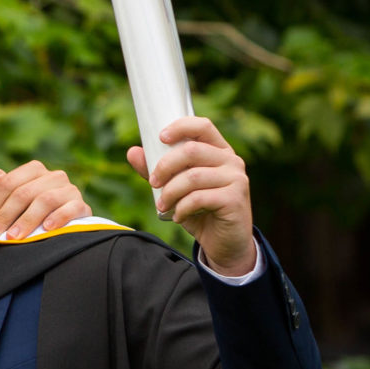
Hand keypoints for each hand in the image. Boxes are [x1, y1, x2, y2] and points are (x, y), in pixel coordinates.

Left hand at [0, 160, 89, 238]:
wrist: (64, 225)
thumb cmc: (29, 210)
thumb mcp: (13, 197)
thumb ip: (0, 185)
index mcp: (34, 170)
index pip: (8, 183)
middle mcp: (53, 176)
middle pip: (24, 193)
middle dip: (5, 216)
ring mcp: (70, 190)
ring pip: (45, 200)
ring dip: (27, 220)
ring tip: (13, 236)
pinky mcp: (82, 206)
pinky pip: (71, 209)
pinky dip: (58, 218)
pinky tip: (46, 229)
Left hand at [128, 116, 255, 275]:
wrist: (224, 242)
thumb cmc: (200, 210)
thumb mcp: (176, 189)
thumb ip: (157, 171)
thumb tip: (133, 152)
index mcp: (219, 151)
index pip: (203, 126)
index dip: (181, 127)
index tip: (160, 137)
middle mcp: (231, 160)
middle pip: (192, 150)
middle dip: (165, 166)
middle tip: (152, 183)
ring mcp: (236, 179)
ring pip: (193, 176)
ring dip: (170, 192)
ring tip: (163, 206)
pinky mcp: (235, 199)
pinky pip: (199, 197)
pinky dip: (182, 208)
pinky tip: (178, 217)